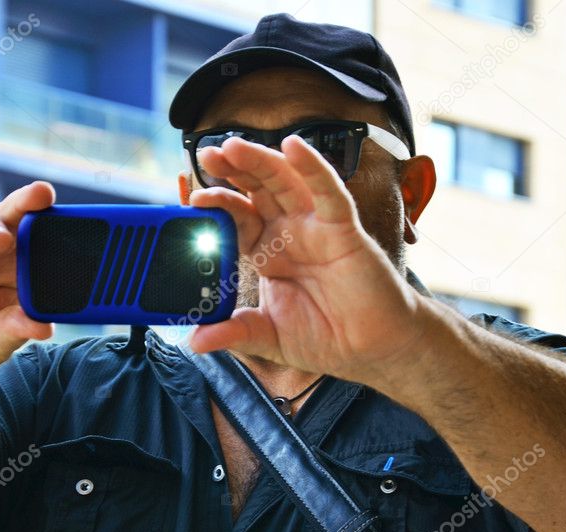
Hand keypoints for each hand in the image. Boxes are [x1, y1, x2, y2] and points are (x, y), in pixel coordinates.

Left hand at [187, 135, 429, 384]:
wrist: (373, 350)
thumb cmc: (326, 338)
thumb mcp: (268, 336)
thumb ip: (234, 333)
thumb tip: (195, 342)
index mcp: (268, 252)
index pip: (237, 218)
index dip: (217, 205)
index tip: (193, 201)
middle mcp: (290, 233)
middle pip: (256, 190)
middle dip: (232, 170)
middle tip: (206, 156)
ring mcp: (316, 228)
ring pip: (285, 183)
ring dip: (260, 162)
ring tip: (233, 147)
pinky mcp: (344, 230)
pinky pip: (328, 192)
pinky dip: (312, 168)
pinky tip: (293, 147)